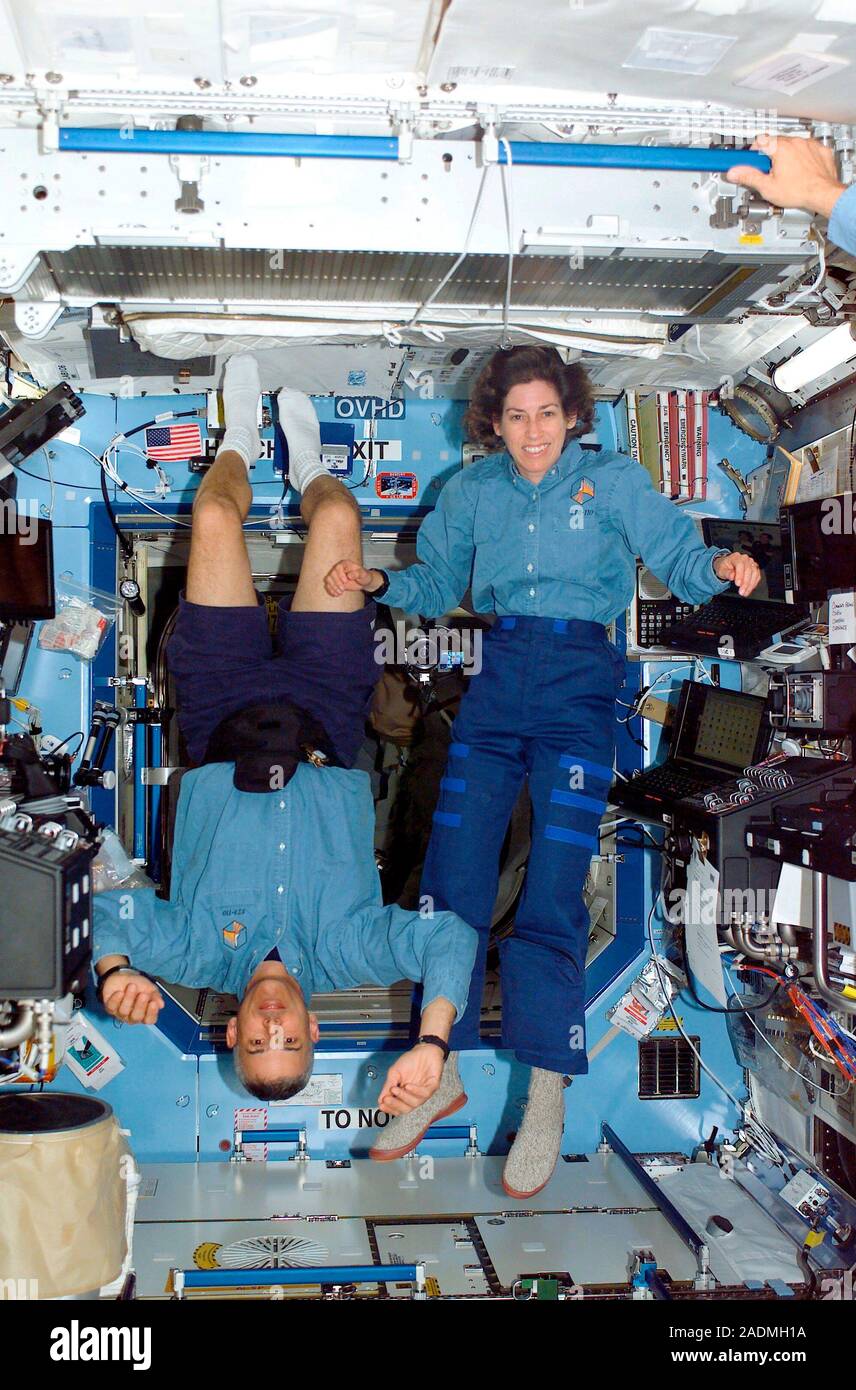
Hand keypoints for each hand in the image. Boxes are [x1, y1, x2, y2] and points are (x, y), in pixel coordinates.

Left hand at [100, 970, 163, 1024]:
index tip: (153, 1003)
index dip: (151, 1013)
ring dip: (129, 998)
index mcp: (144, 1013)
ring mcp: (120, 1013)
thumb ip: (156, 996)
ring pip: (124, 1011)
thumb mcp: (150, 988)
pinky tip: (119, 992)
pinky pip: (112, 1007)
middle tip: (143, 994)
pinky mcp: (110, 1008)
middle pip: (136, 1017)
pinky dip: (116, 999)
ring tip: (131, 986)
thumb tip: (161, 1004)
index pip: (149, 1020)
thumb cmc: (138, 984)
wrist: (123, 976)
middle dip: (140, 1005)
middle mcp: (132, 1016)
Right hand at [324, 560, 381, 596]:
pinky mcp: (334, 582)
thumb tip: (349, 575)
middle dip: (336, 583)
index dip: (340, 575)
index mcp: (345, 564)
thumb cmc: (363, 576)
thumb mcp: (363, 574)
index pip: (338, 567)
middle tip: (342, 589)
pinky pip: (328, 585)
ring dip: (333, 587)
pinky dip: (331, 590)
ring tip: (340, 592)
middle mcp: (339, 568)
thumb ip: (357, 573)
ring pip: (328, 579)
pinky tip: (336, 595)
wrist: (363, 582)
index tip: (345, 581)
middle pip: (332, 574)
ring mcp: (335, 575)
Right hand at [378, 1043, 444, 1115]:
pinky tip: (408, 1086)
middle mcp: (415, 1095)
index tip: (382, 1105)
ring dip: (404, 1097)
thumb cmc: (411, 1060)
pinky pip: (425, 1093)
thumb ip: (388, 1085)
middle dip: (395, 1105)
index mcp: (405, 1094)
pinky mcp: (433, 1086)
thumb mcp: (394, 1072)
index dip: (390, 1108)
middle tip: (387, 1099)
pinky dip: (416, 1091)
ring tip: (395, 1089)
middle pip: (406, 1109)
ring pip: (415, 1102)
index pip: (398, 1108)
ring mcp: (424, 1092)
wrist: (424, 1049)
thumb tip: (380, 1099)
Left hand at [713, 550, 761, 596]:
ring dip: (750, 585)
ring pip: (754, 574)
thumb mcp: (721, 570)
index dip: (740, 575)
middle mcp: (745, 559)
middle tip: (741, 592)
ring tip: (745, 592)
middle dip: (745, 583)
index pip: (740, 565)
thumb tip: (732, 576)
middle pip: (749, 570)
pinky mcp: (755, 569)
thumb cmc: (724, 567)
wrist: (727, 566)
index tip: (738, 584)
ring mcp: (751, 563)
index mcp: (736, 557)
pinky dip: (753, 584)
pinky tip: (748, 590)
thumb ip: (727, 573)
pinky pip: (757, 576)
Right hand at [726, 135, 845, 219]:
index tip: (750, 158)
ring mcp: (809, 145)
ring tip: (785, 172)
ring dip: (786, 154)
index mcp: (780, 148)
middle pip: (776, 142)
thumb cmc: (800, 191)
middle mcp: (795, 142)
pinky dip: (802, 156)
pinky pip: (807, 148)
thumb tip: (734, 172)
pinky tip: (800, 169)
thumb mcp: (768, 187)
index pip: (760, 140)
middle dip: (769, 154)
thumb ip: (749, 177)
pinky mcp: (820, 149)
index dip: (752, 151)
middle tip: (768, 170)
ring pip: (792, 144)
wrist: (823, 194)